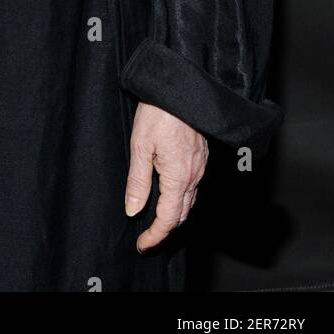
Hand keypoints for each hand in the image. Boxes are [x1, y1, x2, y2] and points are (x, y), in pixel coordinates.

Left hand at [124, 102, 207, 250]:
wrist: (179, 87)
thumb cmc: (158, 112)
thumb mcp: (140, 146)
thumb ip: (137, 181)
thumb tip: (133, 209)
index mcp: (178, 176)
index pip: (169, 218)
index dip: (156, 236)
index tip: (143, 245)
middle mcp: (194, 175)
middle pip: (182, 214)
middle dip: (165, 230)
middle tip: (146, 239)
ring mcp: (200, 166)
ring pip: (189, 201)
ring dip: (174, 216)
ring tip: (155, 222)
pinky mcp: (201, 157)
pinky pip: (193, 187)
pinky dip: (181, 199)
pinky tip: (169, 196)